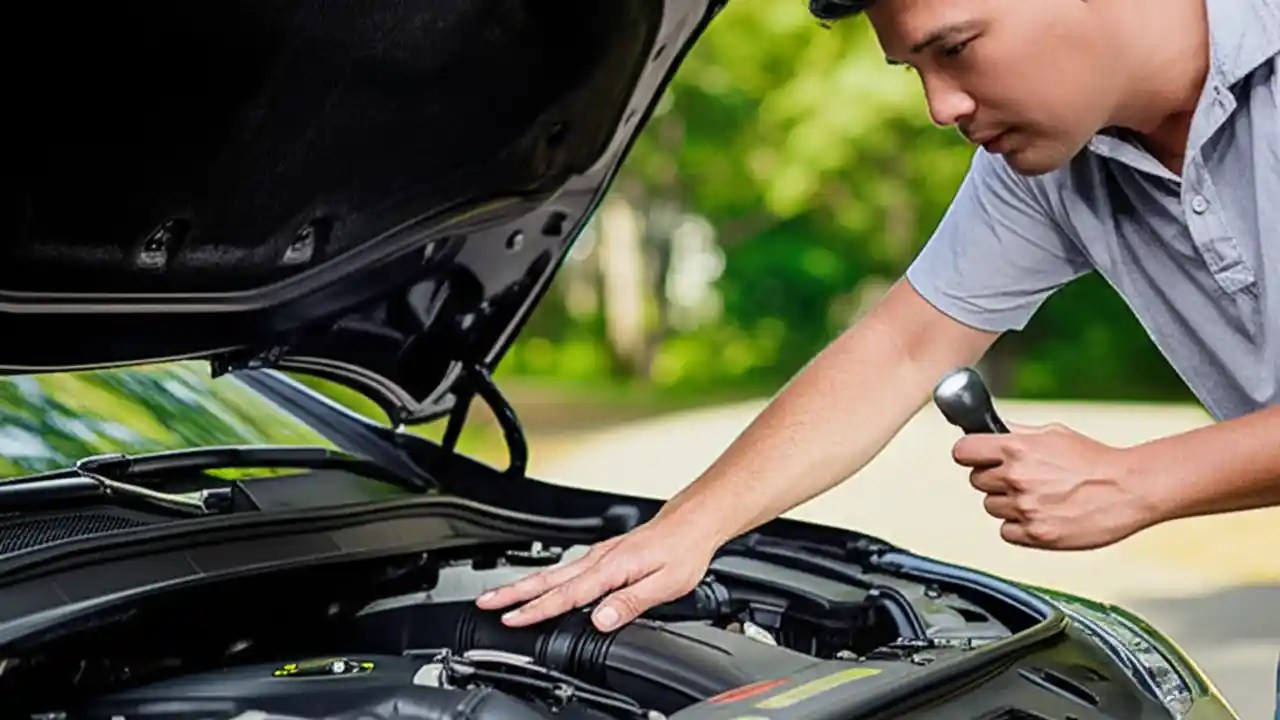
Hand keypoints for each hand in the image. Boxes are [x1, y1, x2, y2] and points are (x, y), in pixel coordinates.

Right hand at [474, 516, 718, 631]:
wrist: (692, 522)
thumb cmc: (683, 551)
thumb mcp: (666, 584)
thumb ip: (630, 603)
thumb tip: (601, 620)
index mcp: (611, 569)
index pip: (567, 596)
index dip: (537, 610)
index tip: (512, 619)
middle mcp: (600, 559)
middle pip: (549, 580)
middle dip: (514, 593)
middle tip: (485, 602)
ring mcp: (599, 555)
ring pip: (554, 573)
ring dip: (525, 585)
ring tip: (501, 595)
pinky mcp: (604, 554)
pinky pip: (567, 568)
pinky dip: (547, 578)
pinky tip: (541, 586)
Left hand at [952, 422, 1160, 549]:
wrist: (1130, 489)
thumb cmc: (1094, 459)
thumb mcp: (1053, 433)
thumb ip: (1016, 433)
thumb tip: (989, 429)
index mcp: (1016, 448)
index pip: (962, 451)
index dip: (969, 454)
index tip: (977, 457)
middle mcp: (1015, 477)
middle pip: (976, 481)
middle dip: (994, 479)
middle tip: (1020, 478)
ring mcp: (1025, 508)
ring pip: (991, 507)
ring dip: (1008, 504)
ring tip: (1039, 497)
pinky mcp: (1036, 534)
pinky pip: (1006, 531)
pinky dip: (1019, 526)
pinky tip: (1042, 515)